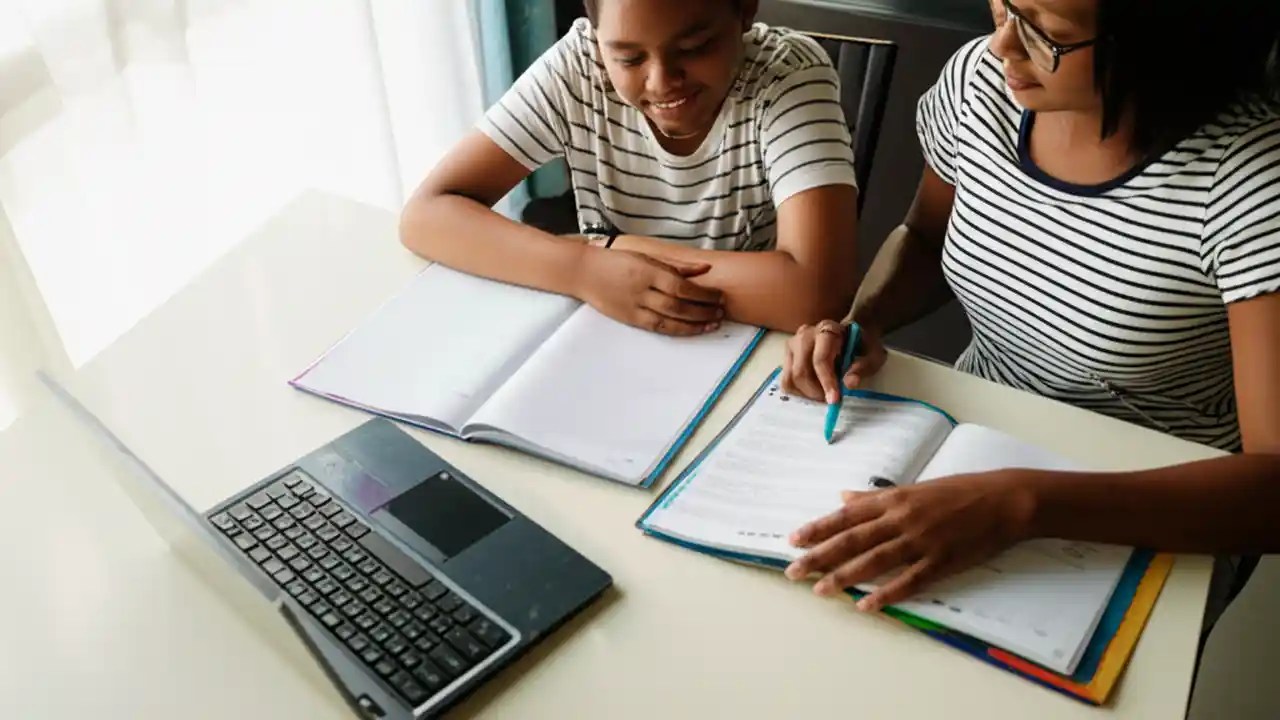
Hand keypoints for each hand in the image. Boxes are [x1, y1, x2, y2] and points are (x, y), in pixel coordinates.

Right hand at [575, 246, 724, 335]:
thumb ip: (677, 265)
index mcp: (647, 271)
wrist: (584, 272)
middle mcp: (641, 290)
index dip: (703, 294)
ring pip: (669, 320)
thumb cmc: (618, 261)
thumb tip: (705, 268)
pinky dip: (677, 330)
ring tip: (713, 324)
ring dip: (694, 324)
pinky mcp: (629, 319)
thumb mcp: (647, 256)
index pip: (681, 286)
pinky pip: (657, 328)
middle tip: (721, 312)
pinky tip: (691, 330)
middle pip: (678, 305)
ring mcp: (634, 307)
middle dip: (703, 311)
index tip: (718, 296)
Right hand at [781, 320, 887, 402]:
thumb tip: (850, 384)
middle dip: (815, 392)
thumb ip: (863, 367)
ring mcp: (792, 345)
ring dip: (806, 394)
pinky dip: (798, 392)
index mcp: (827, 330)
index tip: (834, 400)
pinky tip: (813, 390)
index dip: (826, 382)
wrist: (850, 334)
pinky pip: (786, 382)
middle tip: (830, 399)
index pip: (820, 359)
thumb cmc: (862, 345)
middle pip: (800, 371)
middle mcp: (804, 335)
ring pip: (790, 378)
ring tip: (823, 394)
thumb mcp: (873, 354)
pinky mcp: (787, 357)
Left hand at [783, 470, 1034, 611]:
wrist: (1005, 500)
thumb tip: (842, 498)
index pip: (847, 516)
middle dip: (819, 556)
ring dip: (844, 576)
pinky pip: (909, 581)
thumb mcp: (914, 488)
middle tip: (793, 571)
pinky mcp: (942, 562)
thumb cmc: (960, 491)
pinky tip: (866, 606)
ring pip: (874, 561)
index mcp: (894, 499)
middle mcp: (902, 519)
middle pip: (852, 540)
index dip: (818, 528)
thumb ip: (876, 498)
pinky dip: (886, 594)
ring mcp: (922, 541)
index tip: (793, 540)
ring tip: (819, 589)